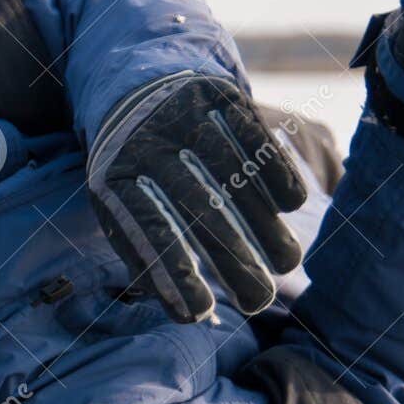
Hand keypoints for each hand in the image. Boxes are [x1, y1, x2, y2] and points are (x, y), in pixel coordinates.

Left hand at [87, 73, 307, 323]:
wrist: (136, 90)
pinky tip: (290, 208)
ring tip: (286, 263)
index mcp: (112, 175)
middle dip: (232, 259)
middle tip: (259, 301)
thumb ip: (143, 251)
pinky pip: (254, 136)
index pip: (146, 229)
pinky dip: (275, 172)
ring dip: (265, 223)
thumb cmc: (133, 171)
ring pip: (234, 175)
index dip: (173, 272)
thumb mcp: (120, 205)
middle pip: (198, 207)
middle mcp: (145, 140)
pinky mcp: (217, 92)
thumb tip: (187, 311)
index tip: (200, 313)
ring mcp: (182, 112)